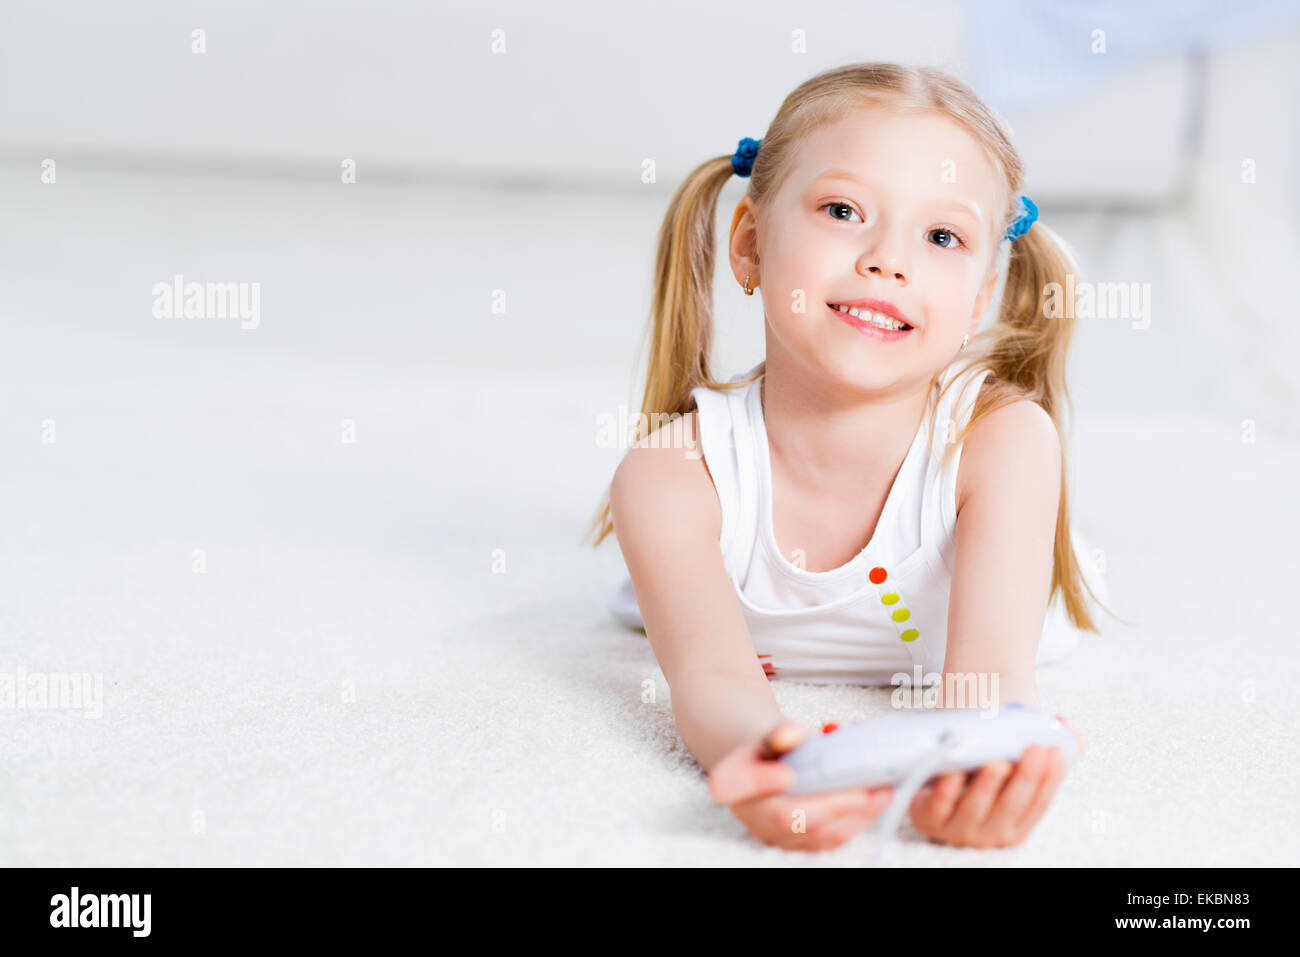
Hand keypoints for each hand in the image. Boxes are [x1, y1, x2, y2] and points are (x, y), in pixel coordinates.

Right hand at [708, 720, 895, 851]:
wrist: (776, 767)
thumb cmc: (775, 748)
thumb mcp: (772, 731)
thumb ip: (781, 732)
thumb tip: (793, 735)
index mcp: (730, 781)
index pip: (734, 786)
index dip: (761, 783)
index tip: (788, 774)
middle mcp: (750, 816)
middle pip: (787, 817)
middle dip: (830, 805)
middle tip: (863, 790)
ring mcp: (775, 836)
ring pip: (815, 835)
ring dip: (854, 816)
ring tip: (882, 792)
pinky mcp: (801, 845)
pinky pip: (831, 840)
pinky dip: (858, 822)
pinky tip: (878, 801)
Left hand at [908, 714, 1085, 848]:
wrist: (933, 777)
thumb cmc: (979, 771)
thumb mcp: (1011, 761)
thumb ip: (1044, 747)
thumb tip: (1068, 729)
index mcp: (1017, 823)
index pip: (1039, 803)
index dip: (1050, 779)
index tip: (1055, 751)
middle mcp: (991, 831)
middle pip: (1010, 808)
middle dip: (1024, 779)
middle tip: (1032, 749)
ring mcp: (958, 828)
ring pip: (974, 810)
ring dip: (987, 787)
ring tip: (997, 764)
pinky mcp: (928, 818)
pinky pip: (938, 807)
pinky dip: (946, 792)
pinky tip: (953, 774)